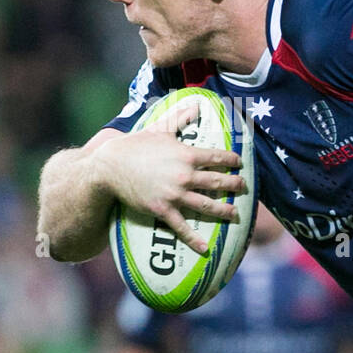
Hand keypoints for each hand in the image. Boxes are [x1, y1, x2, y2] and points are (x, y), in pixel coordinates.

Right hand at [95, 101, 244, 254]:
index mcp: (186, 155)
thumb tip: (196, 104)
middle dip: (235, 185)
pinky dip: (194, 239)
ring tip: (235, 214)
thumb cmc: (134, 146)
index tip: (240, 163)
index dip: (232, 161)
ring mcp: (175, 195)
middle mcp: (184, 176)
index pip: (217, 158)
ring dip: (225, 211)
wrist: (108, 167)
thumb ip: (180, 118)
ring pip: (207, 205)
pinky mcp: (162, 209)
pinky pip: (182, 227)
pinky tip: (206, 249)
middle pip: (218, 182)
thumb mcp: (159, 129)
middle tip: (244, 187)